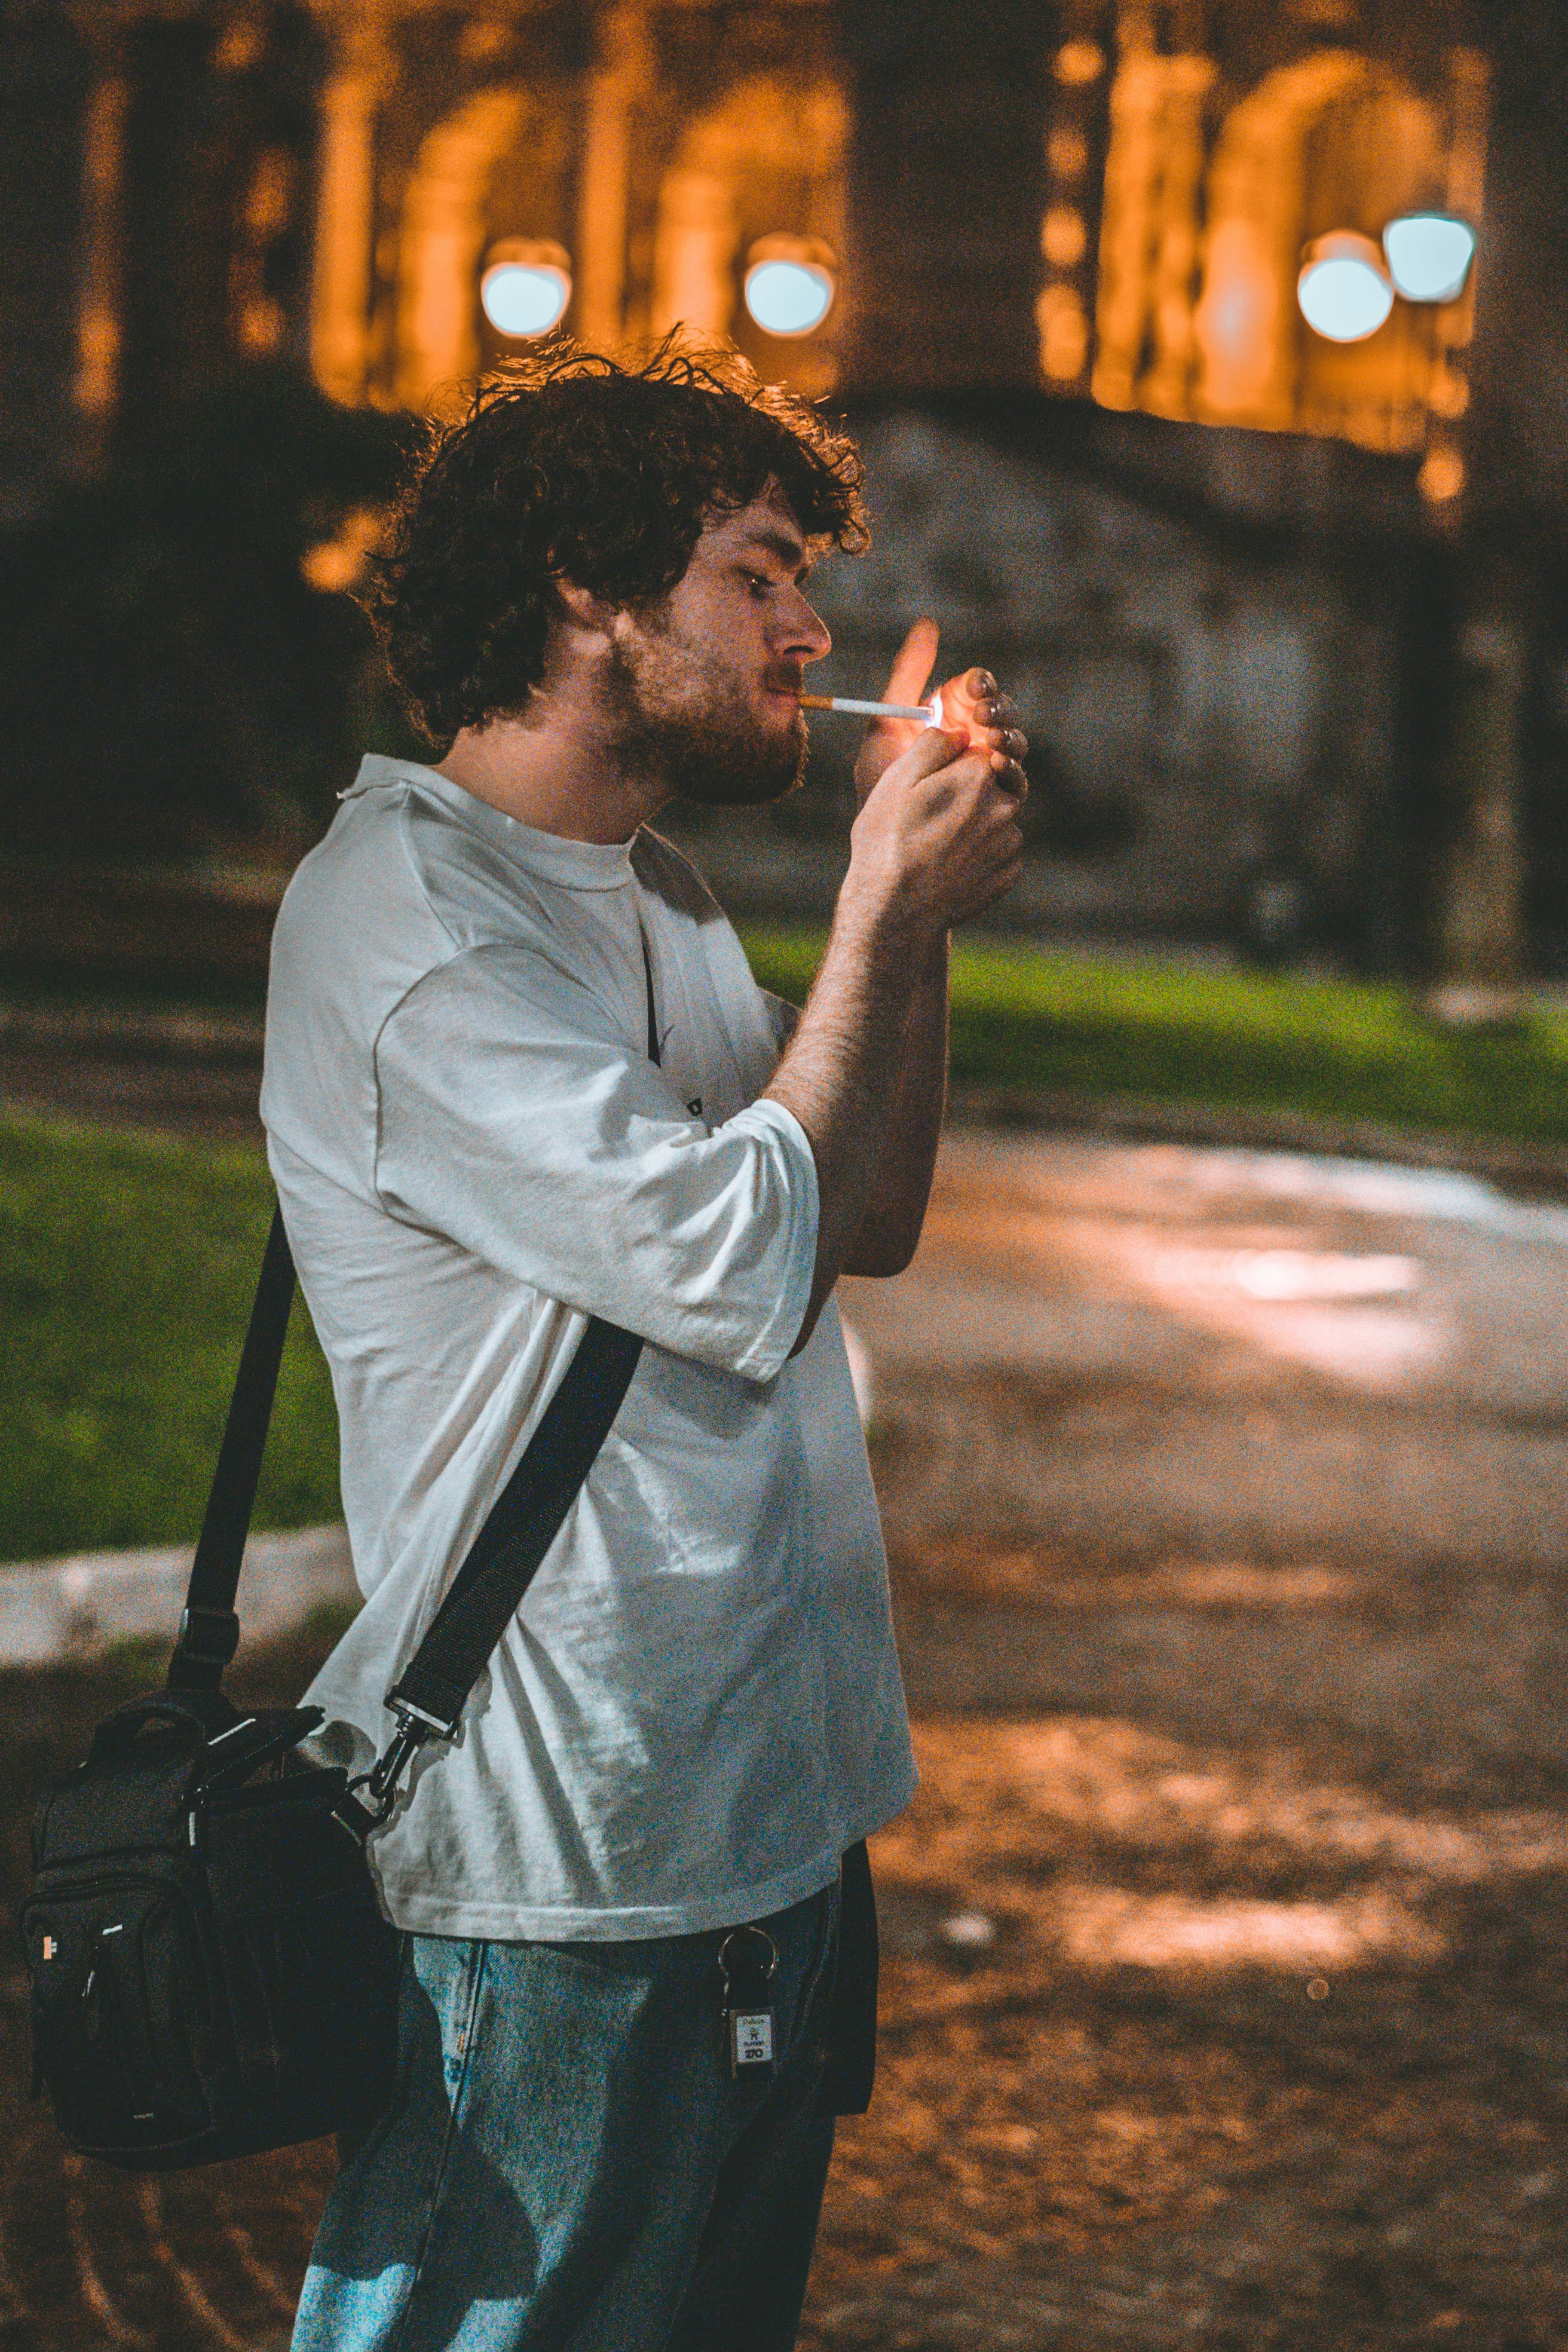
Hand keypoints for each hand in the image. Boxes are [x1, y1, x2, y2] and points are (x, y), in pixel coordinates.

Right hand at [843, 721, 1025, 948]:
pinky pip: (998, 853)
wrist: (895, 911)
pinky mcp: (1009, 873)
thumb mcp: (897, 780)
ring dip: (973, 827)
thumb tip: (959, 733)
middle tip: (929, 821)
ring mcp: (1009, 843)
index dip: (949, 768)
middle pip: (989, 786)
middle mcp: (1004, 806)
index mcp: (979, 775)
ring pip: (994, 820)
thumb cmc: (888, 841)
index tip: (929, 788)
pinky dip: (978, 856)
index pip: (975, 753)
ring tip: (936, 848)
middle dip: (964, 796)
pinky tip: (949, 868)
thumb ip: (933, 744)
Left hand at [853, 618, 1029, 808]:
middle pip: (1002, 714)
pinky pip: (1015, 783)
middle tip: (983, 715)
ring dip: (1008, 738)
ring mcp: (987, 772)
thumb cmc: (878, 784)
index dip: (981, 683)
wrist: (880, 844)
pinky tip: (996, 769)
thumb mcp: (885, 724)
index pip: (977, 689)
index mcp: (950, 716)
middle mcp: (973, 741)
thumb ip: (907, 674)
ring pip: (1014, 746)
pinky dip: (1011, 774)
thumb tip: (929, 623)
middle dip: (998, 710)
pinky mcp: (996, 802)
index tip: (974, 686)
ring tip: (991, 742)